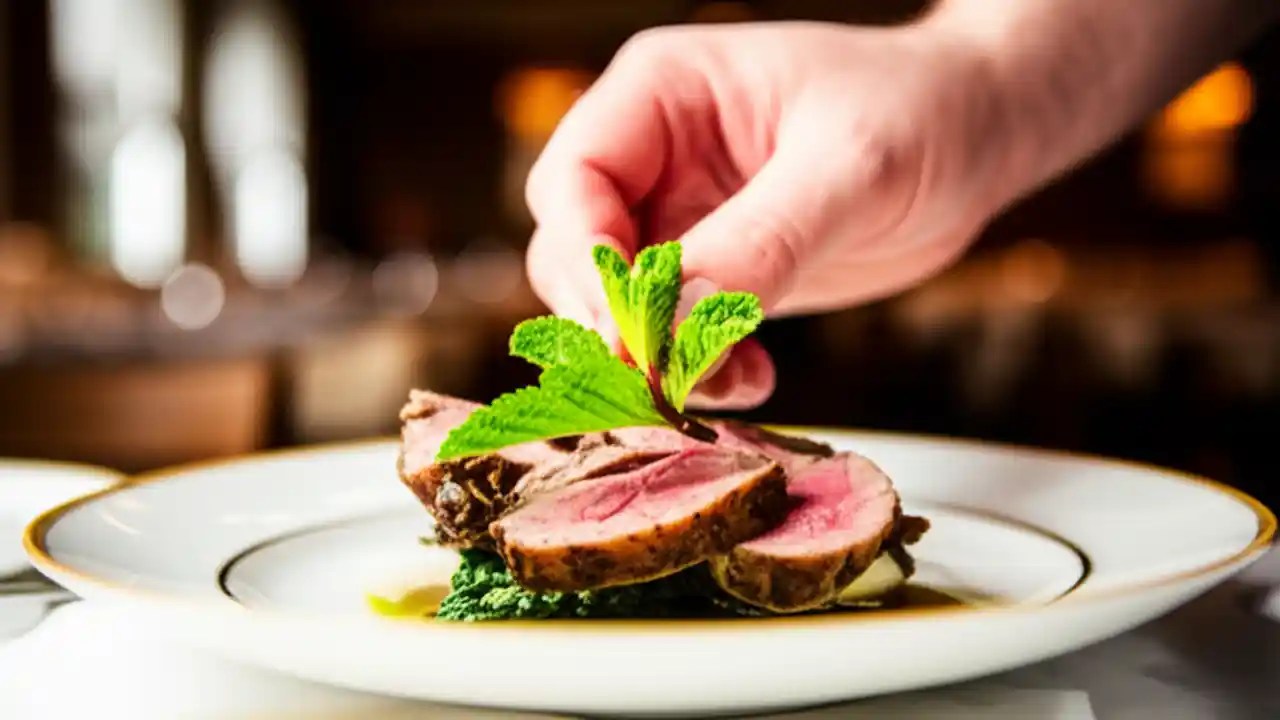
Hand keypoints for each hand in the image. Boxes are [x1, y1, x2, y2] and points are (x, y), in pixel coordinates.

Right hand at [525, 21, 1021, 408]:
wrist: (979, 134)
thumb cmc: (922, 109)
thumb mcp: (849, 166)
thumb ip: (761, 243)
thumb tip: (674, 326)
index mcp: (661, 92)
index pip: (574, 180)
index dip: (585, 259)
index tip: (628, 331)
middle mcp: (654, 154)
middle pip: (575, 249)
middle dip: (612, 321)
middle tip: (662, 381)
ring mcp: (681, 216)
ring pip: (617, 305)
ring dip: (656, 358)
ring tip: (726, 383)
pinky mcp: (715, 270)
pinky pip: (673, 334)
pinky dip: (698, 370)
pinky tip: (751, 378)